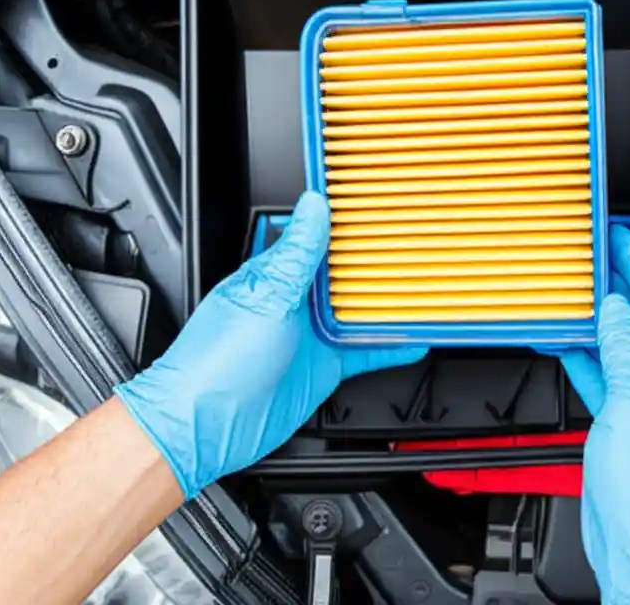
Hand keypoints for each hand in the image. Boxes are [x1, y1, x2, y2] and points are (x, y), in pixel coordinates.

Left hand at [115, 192, 427, 497]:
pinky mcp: (323, 367)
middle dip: (374, 262)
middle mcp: (293, 302)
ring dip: (387, 305)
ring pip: (358, 313)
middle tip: (415, 245)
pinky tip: (414, 340)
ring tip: (424, 288)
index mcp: (273, 274)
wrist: (206, 425)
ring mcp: (309, 335)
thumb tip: (313, 205)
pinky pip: (365, 352)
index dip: (341, 220)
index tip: (377, 205)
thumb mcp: (266, 295)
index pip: (312, 235)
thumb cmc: (215, 360)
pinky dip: (391, 346)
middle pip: (342, 275)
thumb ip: (296, 253)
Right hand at [558, 226, 629, 604]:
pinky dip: (582, 351)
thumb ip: (626, 351)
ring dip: (599, 314)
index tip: (621, 237)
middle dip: (622, 281)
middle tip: (596, 252)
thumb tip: (615, 309)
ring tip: (577, 288)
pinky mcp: (620, 420)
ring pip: (620, 342)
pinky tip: (564, 337)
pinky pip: (601, 372)